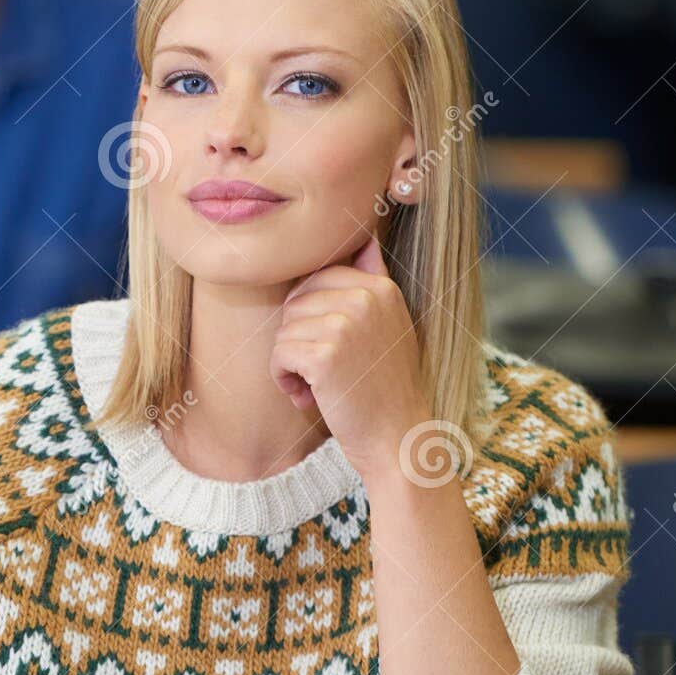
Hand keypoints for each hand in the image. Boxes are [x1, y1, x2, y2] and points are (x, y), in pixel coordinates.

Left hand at [271, 233, 431, 481]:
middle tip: (322, 371)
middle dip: (297, 338)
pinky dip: (284, 380)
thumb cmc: (384, 387)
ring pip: (283, 330)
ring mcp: (346, 324)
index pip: (316, 277)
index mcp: (380, 287)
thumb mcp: (389, 325)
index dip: (310, 316)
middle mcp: (365, 298)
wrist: (397, 439)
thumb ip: (373, 280)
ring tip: (319, 387)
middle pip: (295, 302)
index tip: (330, 346)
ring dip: (290, 363)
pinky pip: (278, 354)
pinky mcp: (325, 354)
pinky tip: (308, 397)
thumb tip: (366, 234)